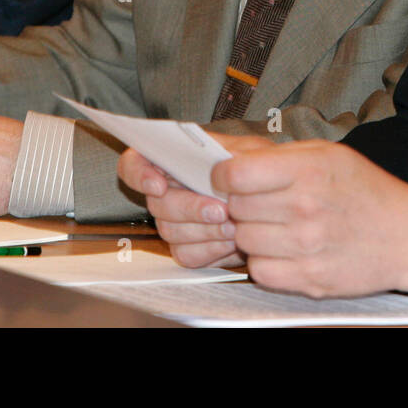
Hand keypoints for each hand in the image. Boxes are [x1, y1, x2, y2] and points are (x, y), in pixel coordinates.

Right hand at [117, 133, 270, 268]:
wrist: (273, 205)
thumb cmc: (257, 172)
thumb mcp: (251, 153)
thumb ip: (233, 156)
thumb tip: (218, 169)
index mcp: (173, 160)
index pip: (134, 163)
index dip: (139, 174)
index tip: (159, 185)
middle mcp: (167, 191)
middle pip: (156, 203)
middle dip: (189, 208)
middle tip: (220, 210)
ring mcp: (174, 221)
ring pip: (170, 231)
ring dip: (205, 230)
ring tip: (235, 226)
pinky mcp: (186, 247)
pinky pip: (186, 254)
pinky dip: (211, 249)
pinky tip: (232, 242)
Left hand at [214, 140, 407, 298]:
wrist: (407, 235)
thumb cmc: (367, 190)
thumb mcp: (326, 154)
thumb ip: (277, 155)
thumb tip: (229, 157)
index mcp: (308, 171)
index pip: (236, 175)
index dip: (224, 175)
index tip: (230, 178)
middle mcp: (304, 208)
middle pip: (235, 208)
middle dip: (241, 203)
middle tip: (261, 202)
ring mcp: (306, 247)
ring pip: (244, 240)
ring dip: (252, 233)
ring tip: (276, 225)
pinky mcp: (309, 279)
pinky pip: (259, 271)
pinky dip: (265, 262)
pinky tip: (283, 249)